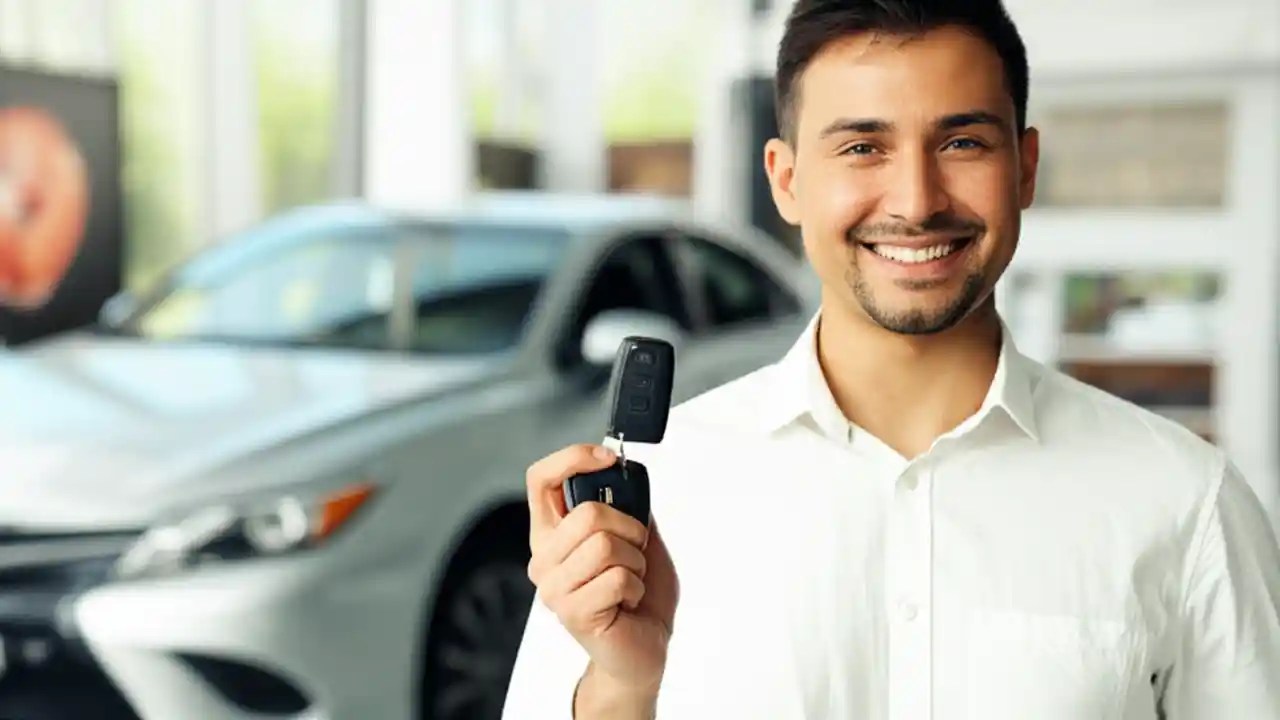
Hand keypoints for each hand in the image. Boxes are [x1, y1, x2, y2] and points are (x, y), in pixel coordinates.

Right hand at [525, 444, 678, 694]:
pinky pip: (617, 577)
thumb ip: (628, 507)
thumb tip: (629, 477)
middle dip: (630, 528)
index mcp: (552, 532)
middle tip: (633, 551)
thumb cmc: (636, 594)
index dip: (572, 458)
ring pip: (605, 544)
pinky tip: (627, 602)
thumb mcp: (638, 538)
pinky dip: (636, 587)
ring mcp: (553, 587)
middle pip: (588, 512)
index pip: (540, 479)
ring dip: (634, 561)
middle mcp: (543, 557)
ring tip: (629, 580)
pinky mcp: (571, 612)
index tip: (607, 458)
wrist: (642, 649)